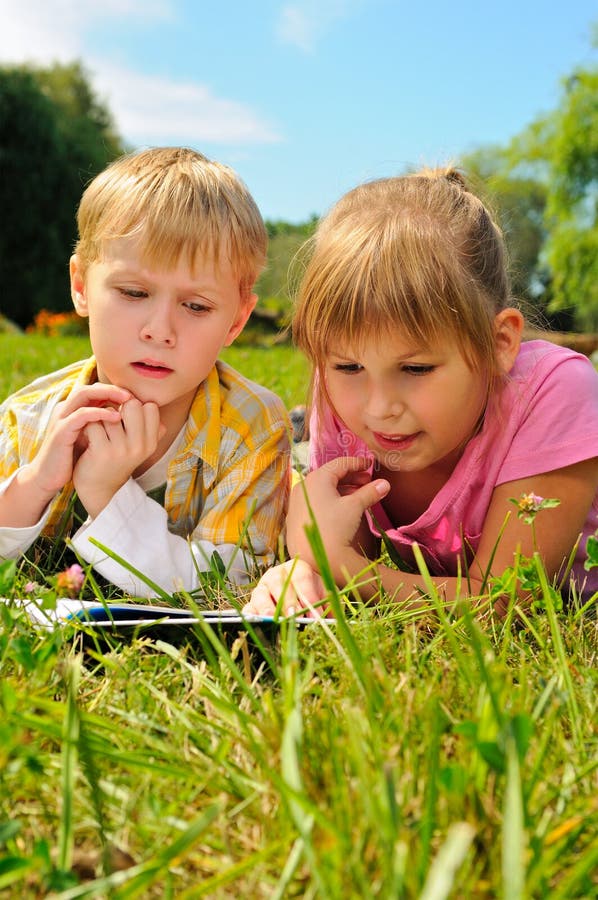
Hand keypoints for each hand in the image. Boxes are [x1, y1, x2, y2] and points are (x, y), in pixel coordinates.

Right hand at [16, 382, 129, 508]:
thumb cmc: (73, 458)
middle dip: (113, 387)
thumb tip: (133, 423)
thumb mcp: (92, 439)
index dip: (115, 391)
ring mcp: (62, 418)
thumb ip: (105, 428)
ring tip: (127, 399)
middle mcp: (66, 409)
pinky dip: (98, 413)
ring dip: (107, 393)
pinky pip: (80, 415)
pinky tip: (116, 417)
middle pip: (90, 387)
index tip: (135, 397)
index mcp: (74, 410)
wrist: (48, 477)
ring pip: (83, 394)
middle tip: (133, 394)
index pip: (95, 390)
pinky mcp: (60, 432)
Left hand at [73, 397, 163, 517]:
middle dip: (119, 407)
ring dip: (100, 417)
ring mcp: (121, 449)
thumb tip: (150, 404)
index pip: (150, 407)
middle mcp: (140, 445)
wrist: (99, 489)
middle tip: (111, 421)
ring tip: (98, 430)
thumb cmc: (118, 460)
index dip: (136, 407)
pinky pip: (94, 423)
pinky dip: (88, 426)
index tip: (126, 418)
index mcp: (151, 443)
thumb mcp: (139, 447)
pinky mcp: (101, 451)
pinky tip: (88, 437)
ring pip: (109, 412)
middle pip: (132, 404)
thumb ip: (148, 427)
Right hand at [243, 558, 328, 618]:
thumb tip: (327, 622)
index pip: (301, 578)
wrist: (299, 595)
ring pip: (261, 595)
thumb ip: (327, 606)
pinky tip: (258, 625)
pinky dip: (251, 617)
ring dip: (268, 609)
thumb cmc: (313, 594)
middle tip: (296, 619)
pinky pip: (248, 609)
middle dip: (288, 602)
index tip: (315, 616)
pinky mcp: (252, 603)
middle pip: (279, 584)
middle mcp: (276, 575)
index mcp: (297, 568)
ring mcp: (262, 588)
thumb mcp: (324, 595)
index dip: (308, 597)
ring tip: (276, 622)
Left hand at [286, 457, 389, 575]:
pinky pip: (315, 502)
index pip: (340, 463)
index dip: (358, 463)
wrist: (317, 559)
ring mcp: (297, 502)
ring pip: (322, 489)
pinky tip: (342, 508)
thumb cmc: (336, 527)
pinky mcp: (295, 517)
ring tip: (359, 495)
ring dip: (342, 490)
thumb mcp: (355, 506)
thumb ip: (370, 492)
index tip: (370, 465)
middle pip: (330, 476)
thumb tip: (384, 484)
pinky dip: (330, 500)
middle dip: (351, 478)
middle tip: (368, 481)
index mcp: (317, 478)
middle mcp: (303, 486)